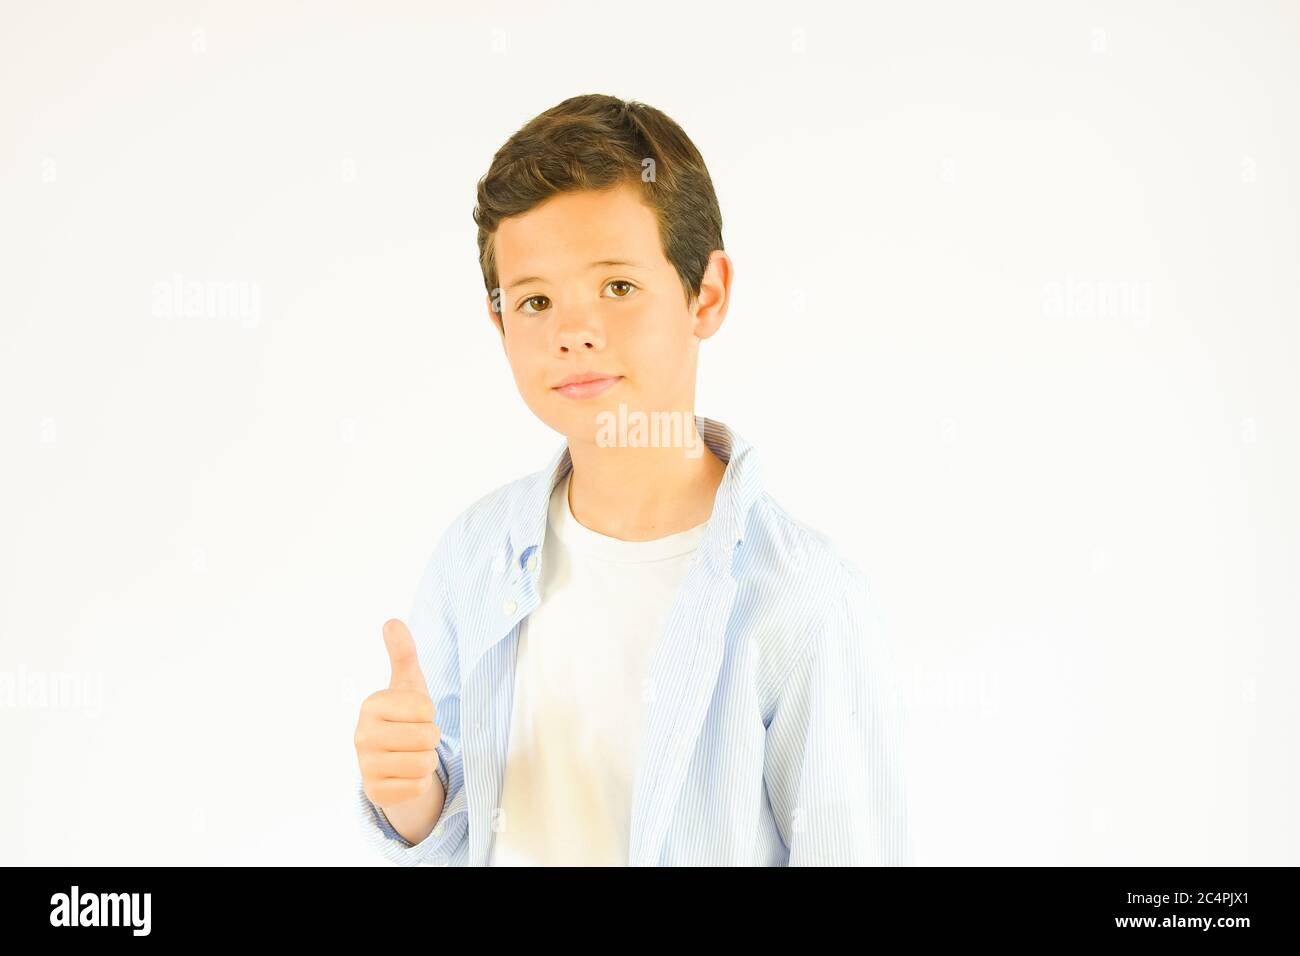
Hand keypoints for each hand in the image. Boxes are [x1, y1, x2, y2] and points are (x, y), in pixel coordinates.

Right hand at [355, 619, 441, 813]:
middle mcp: (362, 736)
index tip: (414, 715)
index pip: (425, 709)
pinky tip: (405, 774)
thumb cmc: (404, 715)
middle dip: (430, 738)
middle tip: (414, 736)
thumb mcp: (408, 683)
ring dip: (426, 760)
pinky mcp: (375, 793)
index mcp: (371, 705)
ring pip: (424, 764)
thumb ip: (403, 653)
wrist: (393, 759)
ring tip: (411, 753)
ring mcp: (365, 766)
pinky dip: (419, 782)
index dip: (429, 713)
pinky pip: (417, 787)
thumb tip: (392, 621)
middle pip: (427, 737)